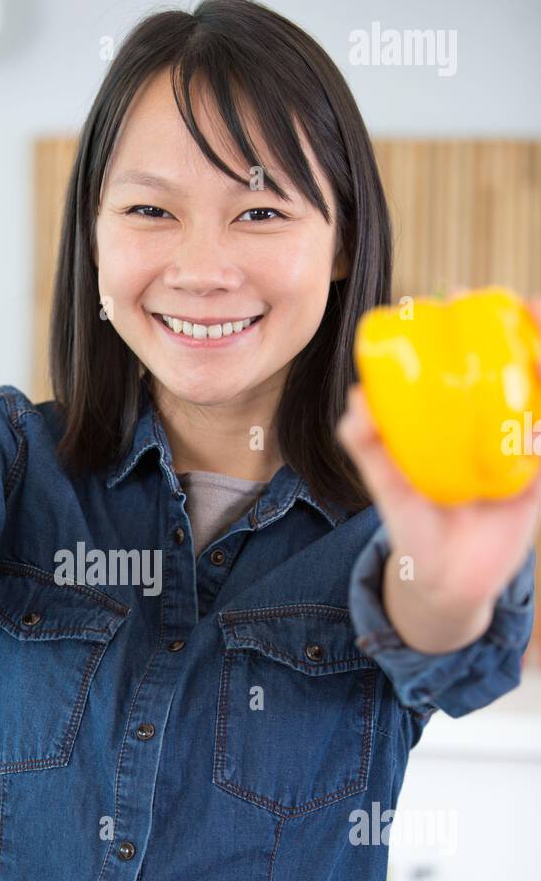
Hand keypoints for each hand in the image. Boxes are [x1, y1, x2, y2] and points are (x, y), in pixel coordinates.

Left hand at [335, 296, 540, 652]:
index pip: (462, 358)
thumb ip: (368, 447)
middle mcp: (488, 422)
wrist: (448, 584)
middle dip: (523, 327)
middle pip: (514, 362)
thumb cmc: (413, 527)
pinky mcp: (539, 474)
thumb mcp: (386, 487)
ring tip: (540, 337)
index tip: (460, 296)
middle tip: (521, 304)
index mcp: (451, 418)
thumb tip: (356, 401)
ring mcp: (519, 444)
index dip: (468, 322)